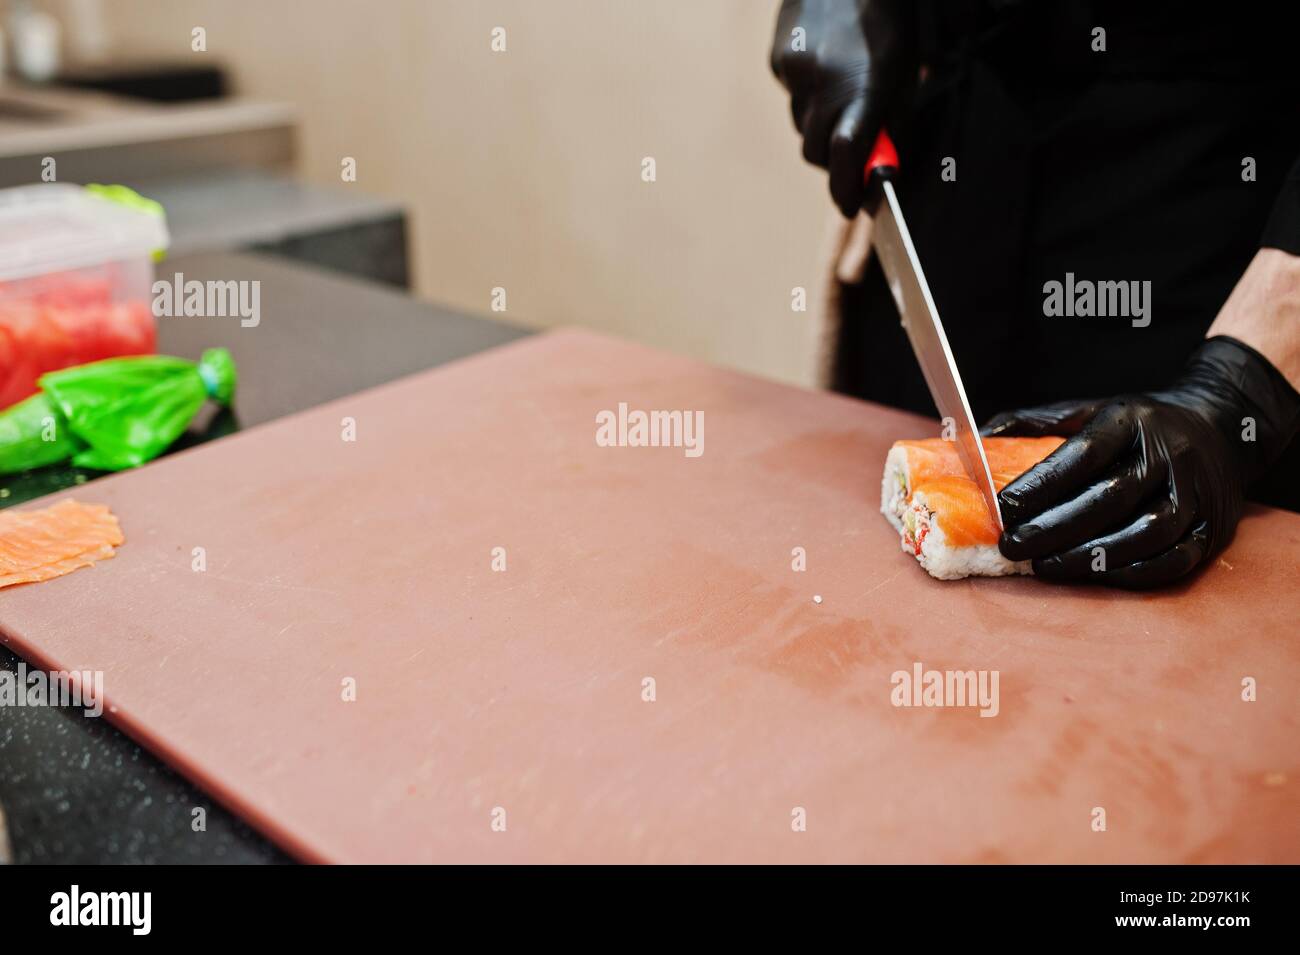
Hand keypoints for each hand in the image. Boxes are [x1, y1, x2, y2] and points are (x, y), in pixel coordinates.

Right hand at [769, 0, 913, 216]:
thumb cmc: (886, 25)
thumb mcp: (902, 76)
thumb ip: (889, 127)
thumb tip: (877, 173)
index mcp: (865, 86)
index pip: (846, 155)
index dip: (847, 189)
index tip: (850, 205)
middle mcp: (825, 82)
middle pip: (815, 152)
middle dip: (831, 160)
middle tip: (850, 149)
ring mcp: (795, 71)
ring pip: (800, 126)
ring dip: (818, 124)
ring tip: (839, 91)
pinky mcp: (778, 60)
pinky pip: (790, 97)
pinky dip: (806, 95)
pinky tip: (822, 67)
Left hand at [982, 338, 1299, 587]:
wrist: (1220, 427)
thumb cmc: (1134, 427)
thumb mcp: (1088, 410)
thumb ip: (1032, 424)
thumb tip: (974, 440)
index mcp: (1131, 421)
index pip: (1084, 454)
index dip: (1042, 483)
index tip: (1003, 507)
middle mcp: (1168, 454)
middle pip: (1112, 497)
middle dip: (1056, 527)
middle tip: (1013, 546)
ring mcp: (1197, 493)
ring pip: (1147, 532)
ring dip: (1093, 556)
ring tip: (1046, 567)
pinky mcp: (1214, 529)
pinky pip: (1175, 559)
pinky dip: (1133, 573)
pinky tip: (1096, 576)